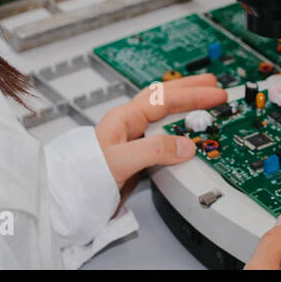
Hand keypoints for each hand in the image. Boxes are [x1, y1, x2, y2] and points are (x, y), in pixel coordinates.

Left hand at [95, 73, 225, 202]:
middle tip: (212, 83)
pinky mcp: (134, 156)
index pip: (165, 99)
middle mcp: (128, 124)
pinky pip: (161, 133)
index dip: (192, 95)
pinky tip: (181, 129)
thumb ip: (154, 150)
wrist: (65, 198)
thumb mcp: (121, 161)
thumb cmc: (82, 176)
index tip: (215, 93)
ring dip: (183, 102)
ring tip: (200, 97)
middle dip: (189, 88)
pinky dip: (176, 126)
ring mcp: (131, 139)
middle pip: (163, 96)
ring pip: (161, 112)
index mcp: (124, 118)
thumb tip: (186, 145)